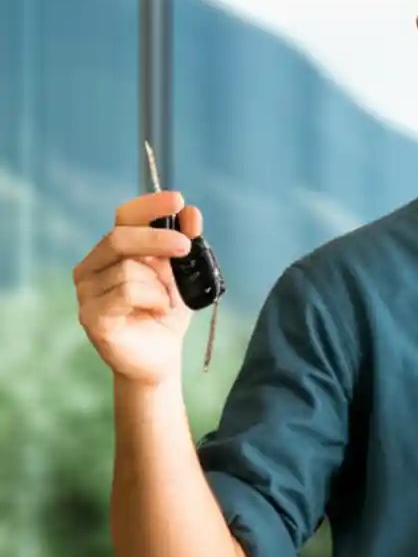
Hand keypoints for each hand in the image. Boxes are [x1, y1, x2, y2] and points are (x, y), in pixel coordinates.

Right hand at [73, 191, 202, 386]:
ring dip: (160, 285)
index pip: (124, 217)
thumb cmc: (166, 312)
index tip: (177, 200)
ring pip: (128, 270)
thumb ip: (185, 243)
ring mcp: (87, 292)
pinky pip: (125, 293)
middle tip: (185, 247)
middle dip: (158, 239)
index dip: (149, 206)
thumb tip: (192, 214)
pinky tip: (158, 310)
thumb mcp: (182, 274)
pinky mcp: (91, 316)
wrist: (161, 356)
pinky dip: (152, 299)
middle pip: (120, 237)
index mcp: (113, 251)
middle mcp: (93, 267)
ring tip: (165, 302)